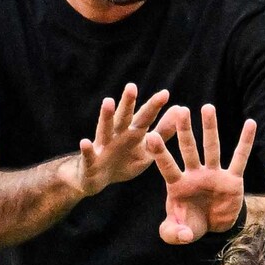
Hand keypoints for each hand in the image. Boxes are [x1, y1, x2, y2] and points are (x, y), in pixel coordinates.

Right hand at [71, 84, 176, 198]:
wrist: (96, 178)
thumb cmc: (124, 160)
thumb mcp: (147, 147)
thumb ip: (163, 130)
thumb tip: (180, 109)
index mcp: (132, 132)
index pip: (144, 117)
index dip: (154, 106)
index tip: (165, 94)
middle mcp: (117, 135)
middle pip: (123, 117)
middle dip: (128, 103)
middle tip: (132, 86)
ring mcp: (102, 147)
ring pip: (104, 129)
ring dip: (106, 116)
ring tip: (108, 101)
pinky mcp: (90, 161)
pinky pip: (88, 155)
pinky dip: (87, 149)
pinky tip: (85, 142)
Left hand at [146, 103, 256, 244]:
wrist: (213, 228)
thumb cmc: (190, 225)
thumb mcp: (177, 233)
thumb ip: (173, 234)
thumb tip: (184, 235)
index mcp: (177, 185)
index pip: (167, 166)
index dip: (160, 153)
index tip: (151, 136)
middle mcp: (194, 174)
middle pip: (188, 149)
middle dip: (184, 131)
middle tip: (180, 110)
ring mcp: (213, 174)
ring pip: (211, 148)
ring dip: (210, 128)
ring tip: (207, 107)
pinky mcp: (233, 179)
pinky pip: (240, 158)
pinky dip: (245, 142)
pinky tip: (250, 124)